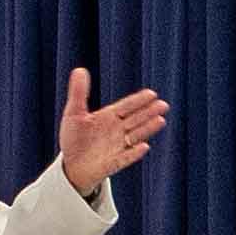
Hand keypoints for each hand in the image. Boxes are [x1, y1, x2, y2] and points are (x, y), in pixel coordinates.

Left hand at [53, 68, 169, 199]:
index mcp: (109, 117)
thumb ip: (78, 92)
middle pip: (136, 119)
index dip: (138, 101)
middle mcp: (117, 131)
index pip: (126, 106)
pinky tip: (143, 147)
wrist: (72, 165)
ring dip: (147, 129)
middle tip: (163, 105)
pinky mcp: (114, 163)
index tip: (152, 94)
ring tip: (160, 120)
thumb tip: (79, 69)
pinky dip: (134, 153)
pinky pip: (126, 157)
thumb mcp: (74, 113)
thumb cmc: (74, 138)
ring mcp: (117, 147)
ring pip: (135, 136)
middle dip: (149, 112)